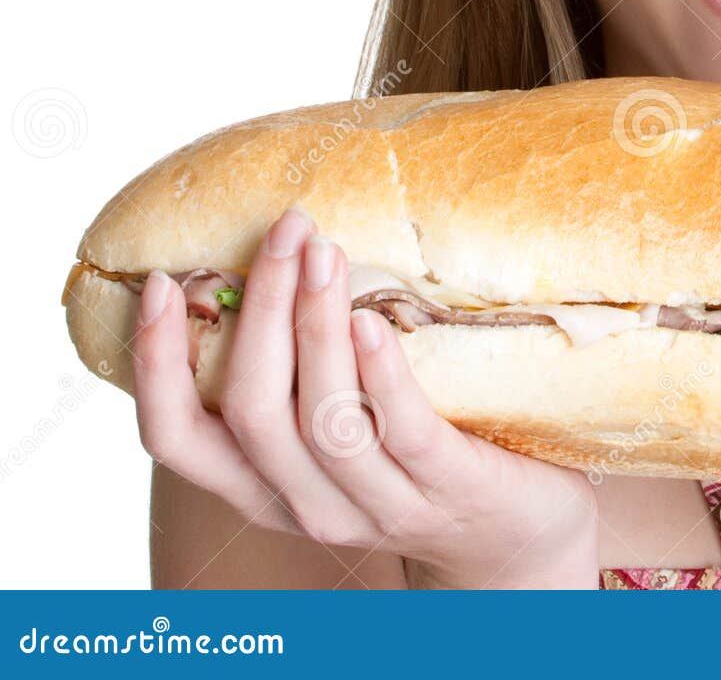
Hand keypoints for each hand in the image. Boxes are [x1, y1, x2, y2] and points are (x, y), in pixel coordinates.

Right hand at [131, 207, 597, 588]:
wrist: (521, 535)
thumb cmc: (420, 459)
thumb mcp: (340, 430)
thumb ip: (301, 372)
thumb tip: (276, 257)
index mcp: (266, 487)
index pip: (176, 440)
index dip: (155, 365)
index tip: (160, 282)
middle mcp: (309, 505)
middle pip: (252, 410)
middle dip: (262, 309)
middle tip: (286, 230)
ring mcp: (382, 505)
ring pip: (322, 419)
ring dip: (315, 326)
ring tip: (324, 254)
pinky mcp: (451, 489)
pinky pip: (402, 433)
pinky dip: (380, 375)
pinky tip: (371, 321)